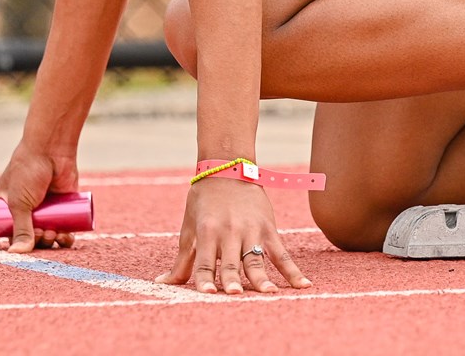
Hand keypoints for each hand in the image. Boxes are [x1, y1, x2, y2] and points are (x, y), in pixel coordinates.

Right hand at [0, 145, 79, 252]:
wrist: (52, 150)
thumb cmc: (27, 172)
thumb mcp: (18, 203)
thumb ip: (19, 229)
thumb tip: (18, 254)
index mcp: (6, 207)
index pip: (2, 231)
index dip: (4, 244)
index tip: (5, 256)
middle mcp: (25, 210)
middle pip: (28, 238)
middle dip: (34, 242)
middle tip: (40, 234)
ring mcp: (44, 210)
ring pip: (46, 237)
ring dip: (49, 241)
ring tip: (51, 233)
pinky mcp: (63, 208)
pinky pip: (64, 230)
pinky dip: (65, 237)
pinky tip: (65, 237)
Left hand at [154, 177, 309, 294]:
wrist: (229, 167)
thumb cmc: (203, 200)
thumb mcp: (189, 227)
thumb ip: (181, 260)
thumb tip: (162, 284)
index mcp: (206, 231)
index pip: (203, 261)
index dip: (205, 278)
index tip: (207, 294)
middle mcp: (229, 231)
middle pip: (230, 262)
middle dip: (233, 279)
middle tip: (236, 295)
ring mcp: (251, 230)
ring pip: (256, 259)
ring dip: (262, 277)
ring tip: (268, 294)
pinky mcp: (268, 229)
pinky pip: (282, 253)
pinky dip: (292, 271)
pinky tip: (303, 285)